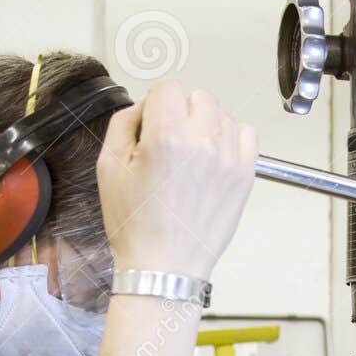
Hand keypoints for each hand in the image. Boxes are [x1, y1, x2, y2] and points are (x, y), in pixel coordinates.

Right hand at [97, 80, 258, 280]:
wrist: (164, 267)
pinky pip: (246, 133)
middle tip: (170, 142)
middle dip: (181, 112)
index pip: (167, 88)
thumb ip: (124, 122)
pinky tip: (214, 156)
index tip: (152, 125)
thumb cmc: (137, 226)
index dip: (155, 104)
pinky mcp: (244, 175)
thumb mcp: (108, 167)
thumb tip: (144, 106)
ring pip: (222, 113)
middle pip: (197, 96)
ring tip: (191, 154)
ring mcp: (228, 159)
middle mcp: (202, 143)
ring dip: (206, 124)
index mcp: (166, 137)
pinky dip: (231, 137)